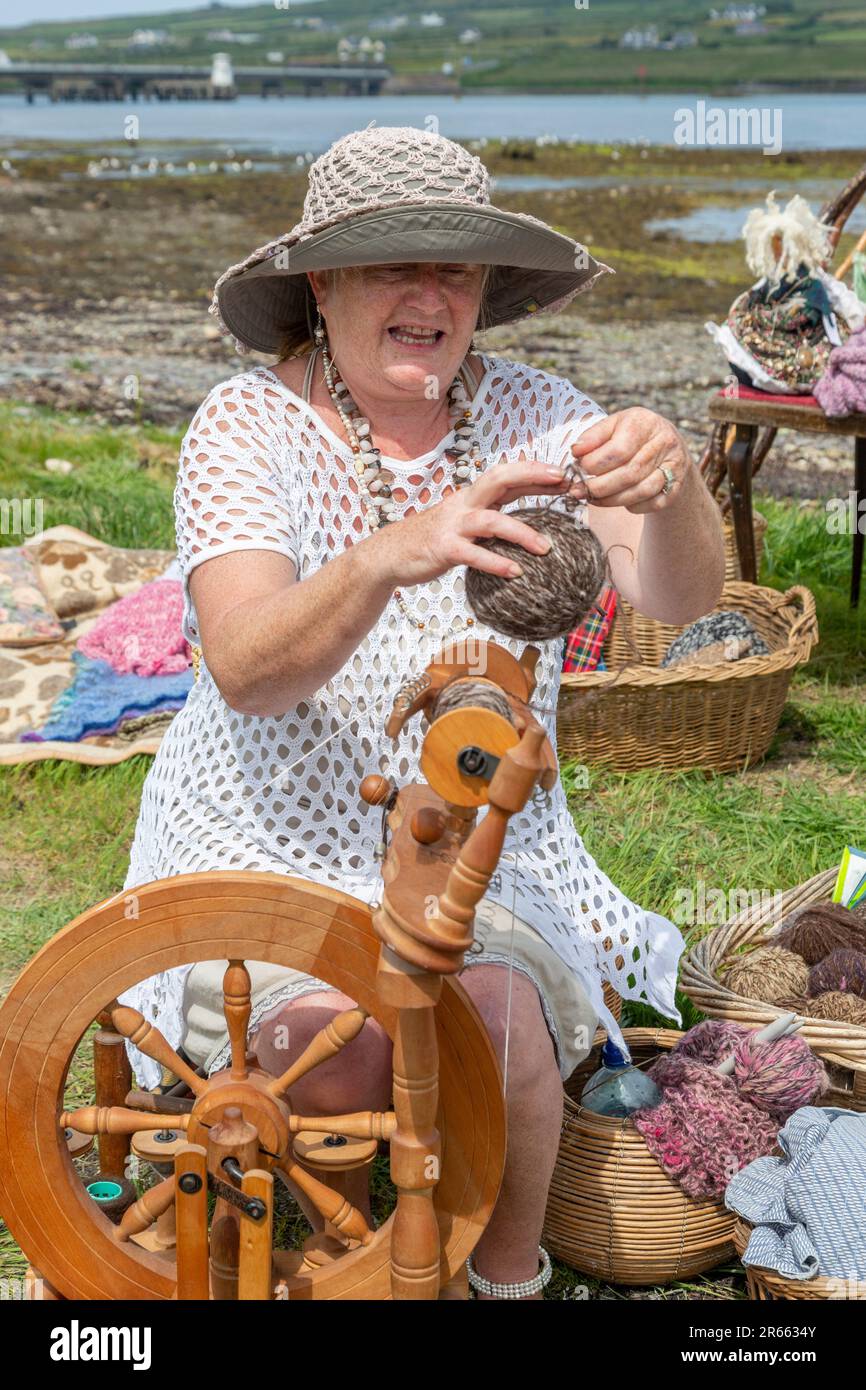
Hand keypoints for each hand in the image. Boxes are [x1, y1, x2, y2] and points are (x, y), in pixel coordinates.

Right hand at [373, 458, 570, 587]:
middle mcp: (463, 504)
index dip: (534, 471)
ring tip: (546, 548)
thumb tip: (523, 526)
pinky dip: (495, 562)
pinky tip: (515, 572)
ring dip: (521, 532)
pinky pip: (473, 554)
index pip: (506, 475)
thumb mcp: (463, 524)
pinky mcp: (443, 549)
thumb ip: (489, 520)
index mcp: (471, 497)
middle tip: (561, 483)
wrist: (389, 555)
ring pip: (491, 521)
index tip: (564, 474)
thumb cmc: (433, 540)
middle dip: (530, 476)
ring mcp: (452, 525)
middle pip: (498, 478)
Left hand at [568, 408, 692, 513]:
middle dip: (599, 487)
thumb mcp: (614, 426)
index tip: (579, 468)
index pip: (619, 449)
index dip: (595, 463)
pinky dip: (631, 506)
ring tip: (592, 498)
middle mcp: (664, 443)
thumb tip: (576, 450)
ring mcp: (674, 466)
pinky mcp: (676, 487)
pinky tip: (616, 500)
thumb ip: (594, 436)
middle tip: (579, 491)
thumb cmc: (634, 436)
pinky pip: (651, 503)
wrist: (669, 448)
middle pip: (629, 473)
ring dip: (611, 500)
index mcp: (646, 423)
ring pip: (640, 491)